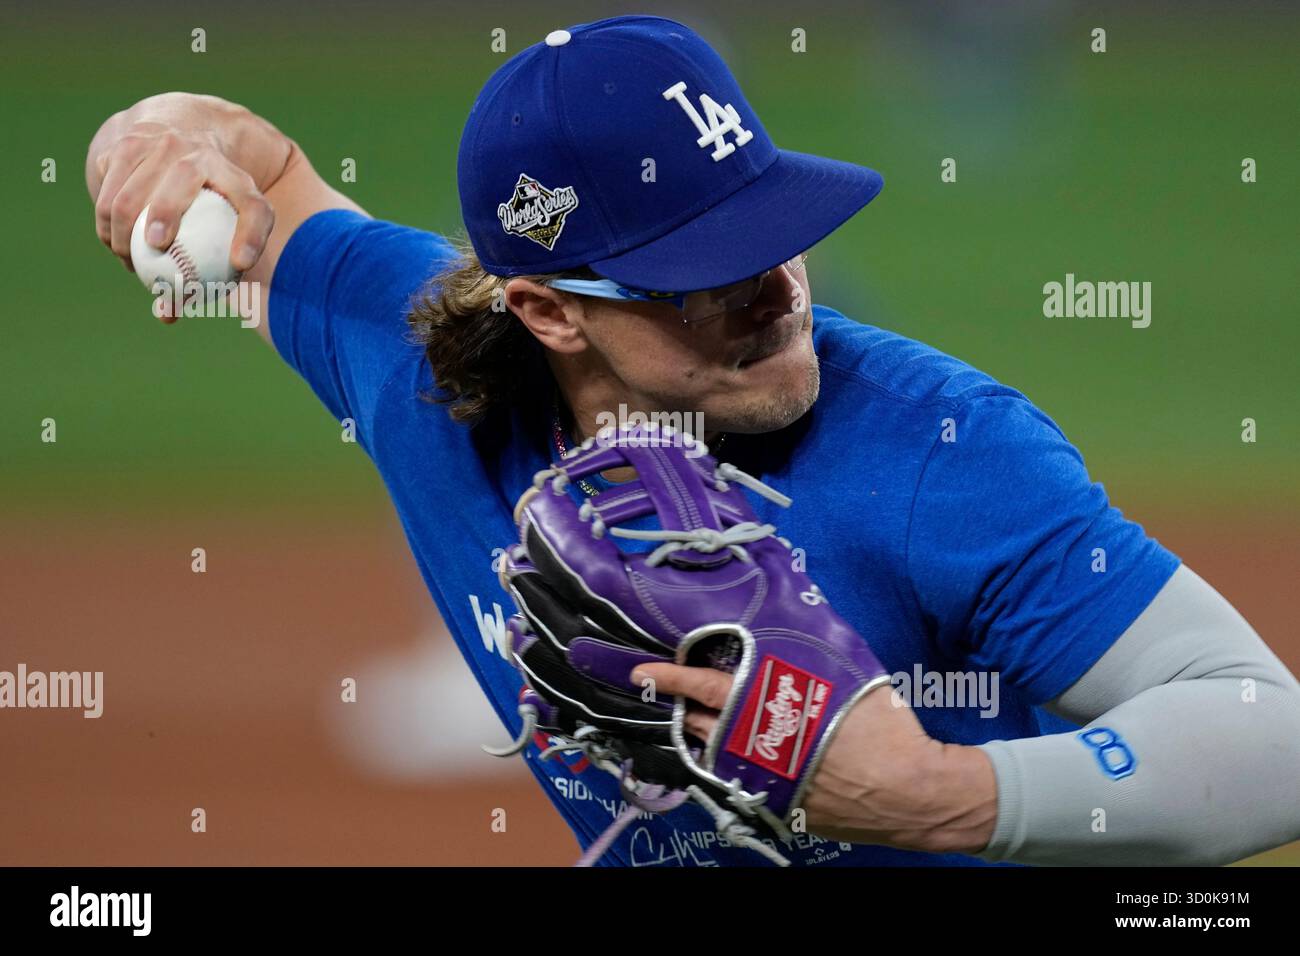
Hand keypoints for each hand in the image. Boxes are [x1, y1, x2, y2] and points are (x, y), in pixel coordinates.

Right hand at [86, 94, 278, 320]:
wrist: (181, 144)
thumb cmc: (207, 209)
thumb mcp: (220, 235)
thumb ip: (200, 276)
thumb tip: (165, 314)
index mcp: (238, 180)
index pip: (255, 208)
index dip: (253, 235)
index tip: (241, 264)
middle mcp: (200, 154)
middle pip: (183, 179)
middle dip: (167, 210)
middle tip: (156, 245)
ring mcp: (161, 143)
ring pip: (133, 191)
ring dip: (124, 230)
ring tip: (129, 259)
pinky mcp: (126, 143)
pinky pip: (108, 189)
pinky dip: (107, 222)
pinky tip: (114, 242)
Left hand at [632, 661, 998, 854]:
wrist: (913, 793)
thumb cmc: (885, 728)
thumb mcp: (847, 676)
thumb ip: (809, 655)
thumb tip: (793, 627)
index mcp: (768, 710)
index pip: (705, 687)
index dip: (672, 675)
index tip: (643, 671)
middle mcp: (755, 750)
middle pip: (699, 726)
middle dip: (681, 707)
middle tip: (669, 691)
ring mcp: (763, 784)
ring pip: (714, 757)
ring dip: (703, 736)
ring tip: (698, 718)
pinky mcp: (777, 806)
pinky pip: (740, 780)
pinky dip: (733, 763)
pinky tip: (738, 752)